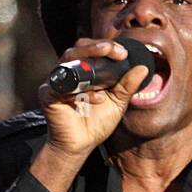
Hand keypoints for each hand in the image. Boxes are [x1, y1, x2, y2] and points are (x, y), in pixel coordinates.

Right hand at [35, 38, 151, 158]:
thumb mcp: (117, 103)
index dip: (106, 47)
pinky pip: (63, 88)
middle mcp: (68, 73)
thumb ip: (128, 86)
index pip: (90, 49)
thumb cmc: (96, 122)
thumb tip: (143, 68)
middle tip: (115, 51)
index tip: (123, 53)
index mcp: (83, 71)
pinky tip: (97, 99)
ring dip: (87, 63)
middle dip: (96, 47)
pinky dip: (82, 93)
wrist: (80, 145)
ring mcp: (56, 82)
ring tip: (105, 73)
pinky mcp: (48, 96)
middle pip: (76, 49)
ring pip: (67, 62)